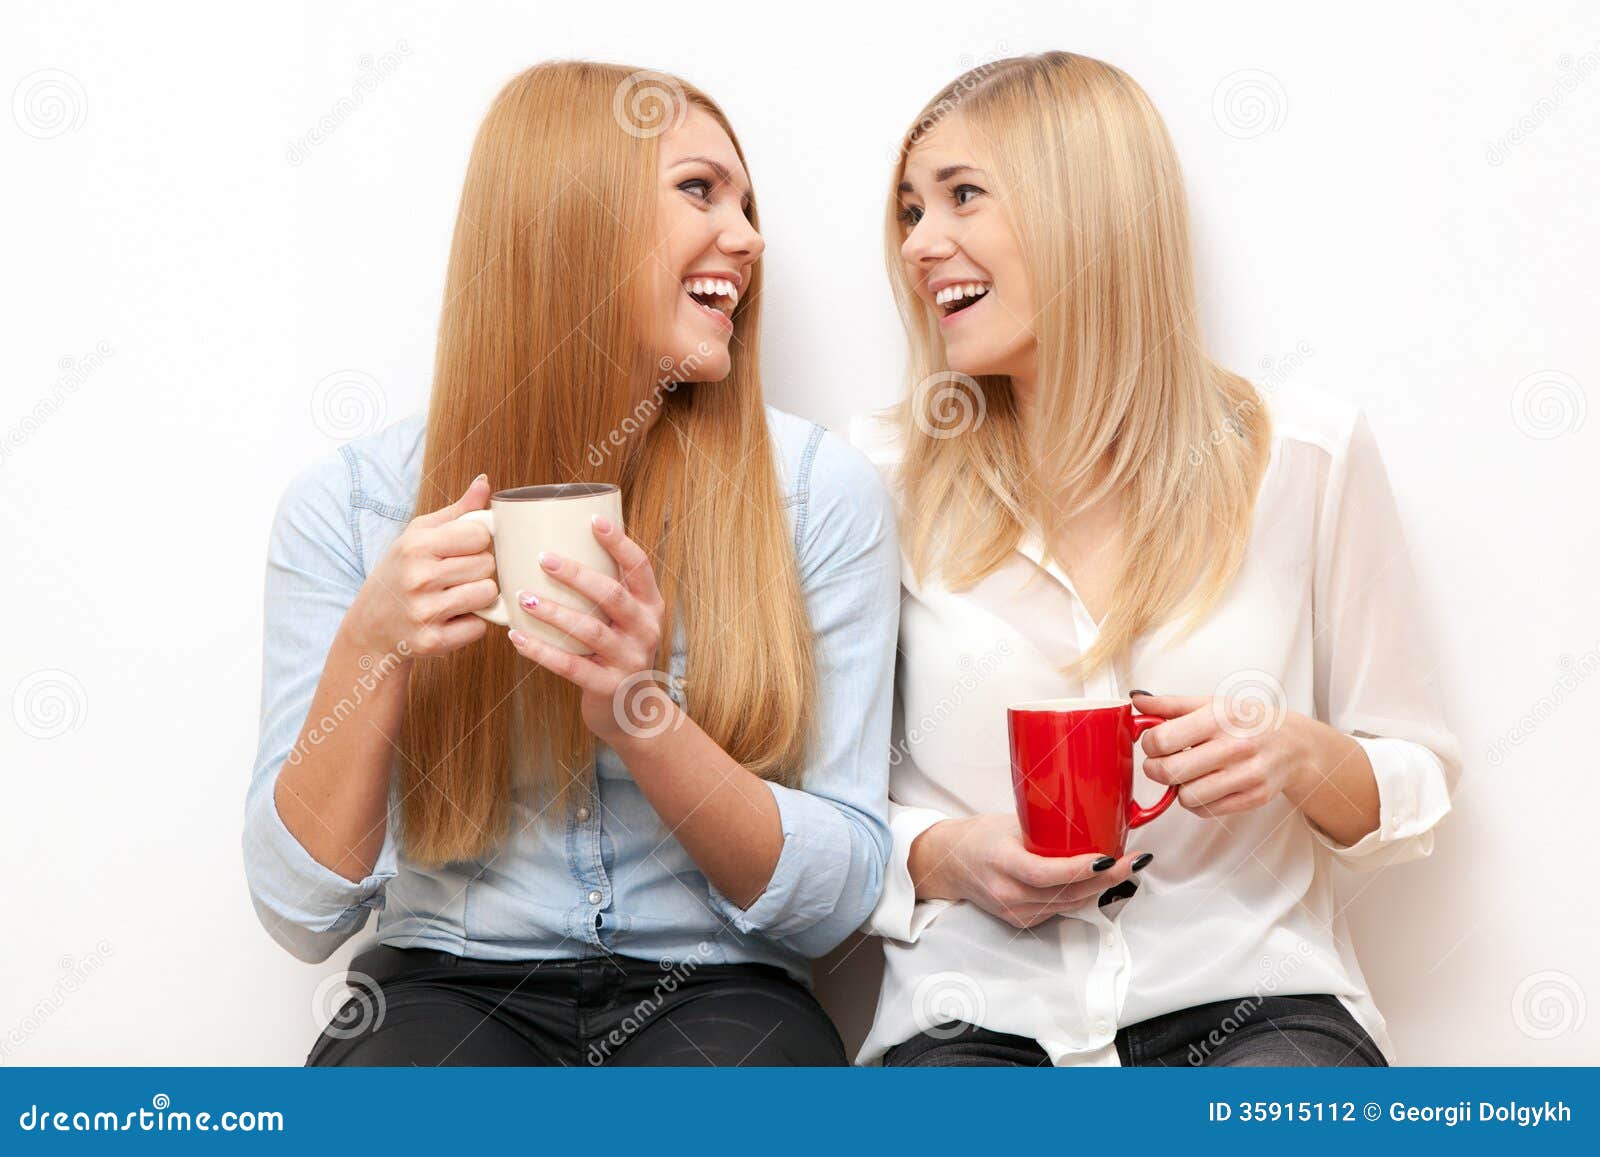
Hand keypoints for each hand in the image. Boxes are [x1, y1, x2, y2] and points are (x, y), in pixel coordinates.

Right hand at [343, 475, 497, 658]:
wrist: (371, 628)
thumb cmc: (401, 574)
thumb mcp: (418, 536)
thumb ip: (457, 512)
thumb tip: (484, 482)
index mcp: (416, 545)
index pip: (480, 535)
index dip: (478, 544)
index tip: (462, 551)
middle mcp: (418, 577)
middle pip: (488, 565)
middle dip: (478, 571)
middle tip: (455, 578)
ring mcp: (424, 611)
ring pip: (488, 595)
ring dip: (478, 598)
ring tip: (455, 596)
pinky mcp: (432, 641)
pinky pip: (479, 627)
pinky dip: (471, 625)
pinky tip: (450, 620)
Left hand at [506, 514, 669, 745]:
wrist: (632, 711)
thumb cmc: (617, 651)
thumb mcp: (624, 619)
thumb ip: (605, 589)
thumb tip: (560, 541)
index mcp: (650, 605)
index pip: (639, 566)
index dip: (618, 542)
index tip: (592, 519)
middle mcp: (646, 630)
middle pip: (612, 595)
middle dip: (577, 575)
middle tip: (543, 558)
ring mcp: (629, 660)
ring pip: (590, 631)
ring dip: (554, 612)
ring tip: (523, 597)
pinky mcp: (609, 686)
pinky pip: (570, 667)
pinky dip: (541, 651)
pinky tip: (516, 638)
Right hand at [909, 813, 1144, 929]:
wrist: (949, 864)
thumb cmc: (979, 837)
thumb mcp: (1009, 823)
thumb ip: (1043, 829)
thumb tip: (1090, 817)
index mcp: (1000, 862)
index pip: (1044, 873)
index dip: (1080, 869)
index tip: (1109, 858)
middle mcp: (1007, 893)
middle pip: (1065, 893)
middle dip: (1107, 878)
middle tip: (1134, 860)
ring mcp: (1015, 911)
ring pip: (1070, 904)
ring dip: (1101, 888)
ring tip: (1126, 867)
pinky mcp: (1023, 920)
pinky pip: (1061, 910)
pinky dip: (1082, 895)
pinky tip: (1098, 881)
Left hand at [1133, 690, 1320, 817]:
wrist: (1296, 744)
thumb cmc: (1249, 722)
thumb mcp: (1212, 703)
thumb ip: (1171, 704)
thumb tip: (1137, 701)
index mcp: (1220, 717)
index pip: (1162, 739)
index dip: (1148, 744)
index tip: (1153, 743)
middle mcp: (1235, 746)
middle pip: (1170, 771)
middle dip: (1156, 769)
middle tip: (1161, 763)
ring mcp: (1247, 775)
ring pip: (1187, 797)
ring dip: (1179, 788)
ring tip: (1188, 774)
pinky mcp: (1254, 798)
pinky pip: (1206, 811)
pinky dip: (1198, 802)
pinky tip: (1205, 786)